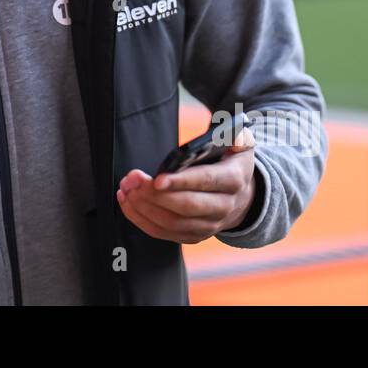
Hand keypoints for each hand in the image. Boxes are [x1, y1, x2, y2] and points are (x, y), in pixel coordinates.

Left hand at [116, 125, 256, 243]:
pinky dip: (141, 219)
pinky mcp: (193, 236)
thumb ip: (235, 134)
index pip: (206, 182)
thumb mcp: (240, 144)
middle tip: (133, 179)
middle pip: (186, 205)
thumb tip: (231, 132)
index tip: (156, 179)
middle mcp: (223, 207)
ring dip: (143, 207)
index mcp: (233, 180)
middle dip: (155, 194)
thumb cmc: (231, 163)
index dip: (180, 182)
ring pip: (172, 222)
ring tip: (126, 188)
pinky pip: (163, 233)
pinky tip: (128, 202)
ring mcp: (209, 225)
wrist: (241, 197)